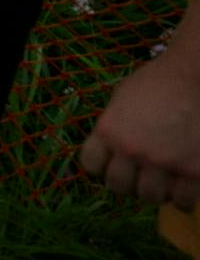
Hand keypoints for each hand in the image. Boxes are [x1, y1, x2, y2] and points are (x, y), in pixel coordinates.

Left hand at [82, 37, 199, 206]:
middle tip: (140, 175)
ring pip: (150, 197)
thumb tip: (109, 152)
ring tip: (163, 180)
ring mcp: (162, 161)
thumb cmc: (155, 83)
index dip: (101, 167)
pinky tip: (184, 188)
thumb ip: (112, 126)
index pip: (91, 166)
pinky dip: (182, 200)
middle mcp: (131, 149)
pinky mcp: (193, 170)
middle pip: (119, 186)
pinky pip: (182, 202)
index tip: (113, 164)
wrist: (192, 76)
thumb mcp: (120, 99)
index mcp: (108, 129)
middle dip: (127, 183)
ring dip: (155, 192)